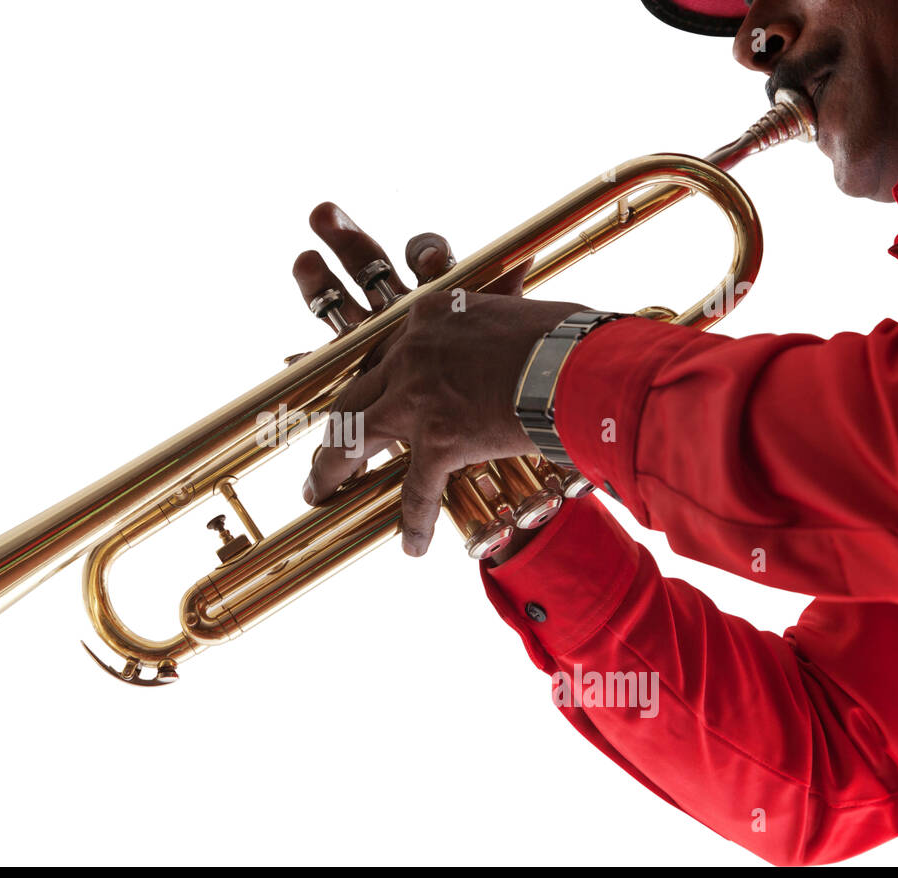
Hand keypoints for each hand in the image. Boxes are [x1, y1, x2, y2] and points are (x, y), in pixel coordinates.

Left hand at [291, 203, 593, 556]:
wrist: (579, 365)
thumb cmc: (562, 335)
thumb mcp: (511, 312)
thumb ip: (492, 324)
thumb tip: (511, 325)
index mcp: (427, 317)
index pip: (381, 350)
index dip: (361, 377)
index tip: (349, 390)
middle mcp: (411, 352)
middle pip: (353, 394)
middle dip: (332, 427)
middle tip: (318, 449)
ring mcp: (418, 397)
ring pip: (355, 437)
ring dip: (332, 468)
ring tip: (318, 490)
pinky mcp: (439, 440)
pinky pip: (417, 490)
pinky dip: (414, 521)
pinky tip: (412, 546)